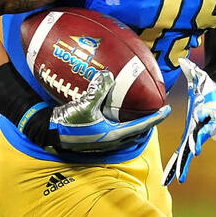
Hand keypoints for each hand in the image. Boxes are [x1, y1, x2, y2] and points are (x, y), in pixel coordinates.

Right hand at [49, 70, 169, 153]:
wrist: (48, 133)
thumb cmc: (66, 123)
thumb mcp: (83, 105)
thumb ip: (97, 91)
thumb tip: (108, 75)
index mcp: (114, 134)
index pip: (142, 125)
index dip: (155, 117)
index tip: (167, 109)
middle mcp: (112, 140)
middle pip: (137, 130)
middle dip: (147, 120)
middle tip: (154, 108)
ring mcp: (103, 141)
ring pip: (126, 131)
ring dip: (134, 122)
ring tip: (138, 110)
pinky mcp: (95, 138)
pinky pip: (114, 129)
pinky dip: (120, 121)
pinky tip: (114, 111)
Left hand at [162, 58, 215, 184]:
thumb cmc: (210, 87)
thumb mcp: (202, 79)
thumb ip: (193, 71)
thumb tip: (184, 61)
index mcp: (204, 117)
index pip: (200, 129)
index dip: (198, 138)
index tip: (196, 150)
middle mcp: (202, 129)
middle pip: (194, 145)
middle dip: (188, 158)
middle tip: (182, 173)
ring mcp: (198, 135)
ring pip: (188, 153)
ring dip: (181, 167)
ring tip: (175, 180)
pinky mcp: (193, 138)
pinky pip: (184, 153)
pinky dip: (178, 165)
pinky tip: (171, 178)